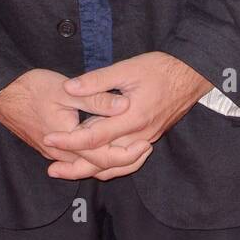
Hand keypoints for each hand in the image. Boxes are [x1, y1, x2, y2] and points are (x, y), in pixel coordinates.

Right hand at [0, 69, 147, 177]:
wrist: (0, 95)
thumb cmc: (30, 88)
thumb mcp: (65, 90)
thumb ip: (96, 99)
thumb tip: (124, 106)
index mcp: (68, 141)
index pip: (104, 157)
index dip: (128, 153)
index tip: (146, 143)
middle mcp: (61, 155)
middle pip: (98, 168)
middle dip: (124, 161)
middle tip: (145, 149)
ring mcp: (54, 154)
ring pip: (87, 166)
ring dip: (111, 161)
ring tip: (132, 151)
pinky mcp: (50, 149)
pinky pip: (78, 161)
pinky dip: (95, 158)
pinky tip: (106, 147)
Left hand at [41, 52, 213, 179]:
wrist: (190, 75)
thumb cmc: (160, 68)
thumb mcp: (127, 68)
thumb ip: (97, 80)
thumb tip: (69, 87)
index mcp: (132, 118)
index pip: (93, 138)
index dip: (68, 141)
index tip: (49, 139)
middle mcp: (139, 135)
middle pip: (103, 161)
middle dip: (75, 167)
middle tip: (51, 169)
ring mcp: (146, 140)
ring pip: (115, 166)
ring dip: (91, 171)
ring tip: (67, 171)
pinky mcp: (149, 138)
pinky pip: (126, 161)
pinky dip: (109, 167)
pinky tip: (96, 163)